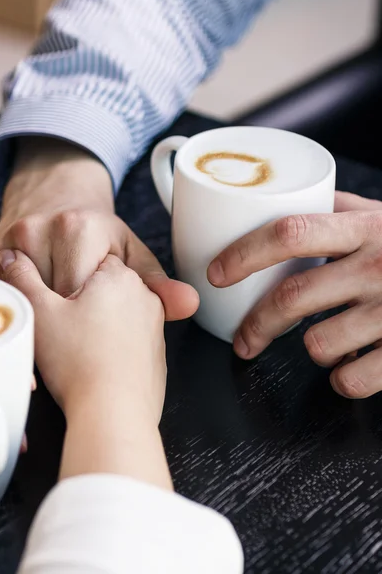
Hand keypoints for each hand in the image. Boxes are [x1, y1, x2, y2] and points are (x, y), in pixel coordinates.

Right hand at [0, 138, 197, 320]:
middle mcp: (36, 229)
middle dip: (56, 325)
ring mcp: (0, 242)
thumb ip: (156, 285)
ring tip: (48, 333)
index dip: (83, 319)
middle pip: (44, 304)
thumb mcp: (131, 254)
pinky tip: (19, 333)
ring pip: (14, 306)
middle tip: (70, 333)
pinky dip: (1, 322)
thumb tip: (190, 303)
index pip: (76, 296)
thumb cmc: (96, 232)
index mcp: (78, 228)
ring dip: (29, 326)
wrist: (54, 194)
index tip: (88, 328)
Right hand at [0, 249, 166, 422]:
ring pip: (117, 312)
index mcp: (118, 276)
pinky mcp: (156, 353)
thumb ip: (23, 277)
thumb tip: (12, 256)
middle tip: (63, 327)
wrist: (113, 414)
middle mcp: (145, 296)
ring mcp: (155, 326)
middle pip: (104, 286)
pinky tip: (93, 362)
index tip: (55, 299)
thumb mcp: (39, 312)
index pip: (88, 258)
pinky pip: (129, 339)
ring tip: (76, 348)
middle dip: (83, 301)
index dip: (65, 279)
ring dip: (98, 323)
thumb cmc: (78, 362)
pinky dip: (112, 345)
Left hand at [208, 191, 381, 398]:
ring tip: (321, 342)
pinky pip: (354, 379)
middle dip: (256, 325)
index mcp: (365, 227)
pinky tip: (348, 368)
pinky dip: (341, 380)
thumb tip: (283, 201)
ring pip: (318, 343)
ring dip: (309, 349)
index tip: (216, 273)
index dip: (244, 253)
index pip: (288, 233)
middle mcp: (378, 266)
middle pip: (292, 298)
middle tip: (244, 341)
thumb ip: (337, 209)